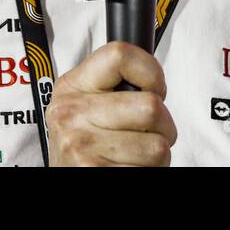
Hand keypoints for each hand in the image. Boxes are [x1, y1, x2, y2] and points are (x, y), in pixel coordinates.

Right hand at [45, 41, 177, 165]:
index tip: (153, 89)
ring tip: (136, 153)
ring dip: (157, 154)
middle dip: (164, 124)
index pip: (120, 55)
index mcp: (72, 86)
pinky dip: (149, 171)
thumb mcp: (85, 101)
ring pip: (158, 146)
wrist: (66, 175)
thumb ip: (114, 84)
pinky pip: (150, 169)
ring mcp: (82, 145)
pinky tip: (130, 166)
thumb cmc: (84, 141)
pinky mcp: (94, 171)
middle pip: (151, 107)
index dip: (151, 72)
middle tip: (148, 131)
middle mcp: (72, 113)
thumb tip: (156, 79)